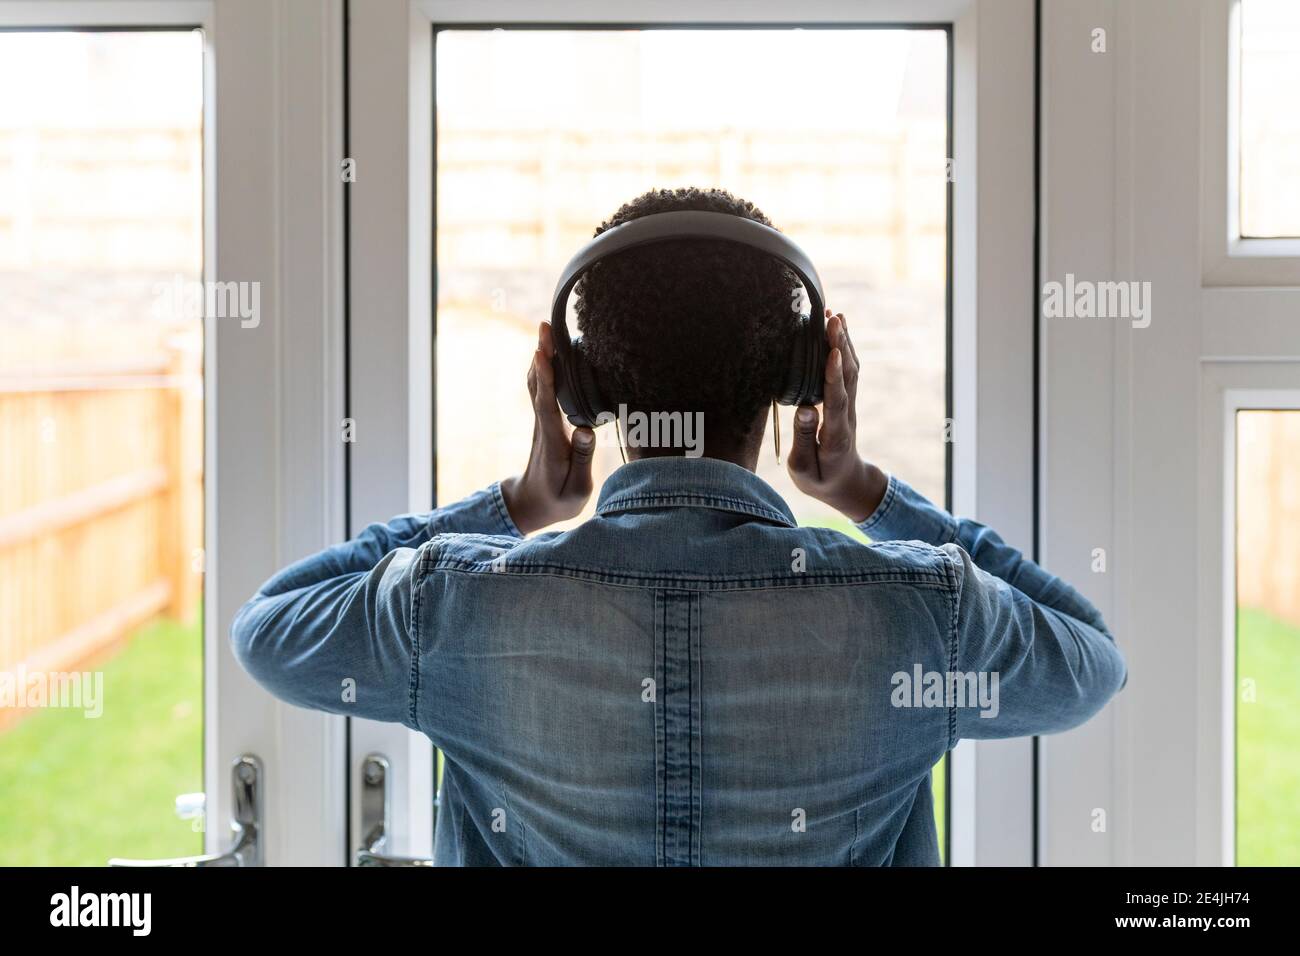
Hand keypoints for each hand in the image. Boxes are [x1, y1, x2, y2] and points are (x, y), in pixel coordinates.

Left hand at [500, 322, 596, 534]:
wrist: (532, 505)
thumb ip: (582, 459)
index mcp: (552, 443)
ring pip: (537, 384)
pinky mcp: (544, 422)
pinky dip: (544, 368)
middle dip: (542, 355)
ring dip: (542, 356)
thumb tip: (584, 430)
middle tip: (546, 325)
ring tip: (548, 330)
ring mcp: (541, 423)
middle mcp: (543, 428)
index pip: (546, 405)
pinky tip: (550, 353)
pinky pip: (541, 389)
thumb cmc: (557, 500)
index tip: (542, 353)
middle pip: (539, 385)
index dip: (545, 378)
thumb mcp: (576, 489)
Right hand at [786, 310, 887, 523]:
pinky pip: (847, 371)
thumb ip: (804, 439)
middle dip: (841, 347)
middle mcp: (846, 417)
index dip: (834, 376)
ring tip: (834, 315)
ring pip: (851, 370)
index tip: (832, 352)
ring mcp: (849, 407)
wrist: (847, 483)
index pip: (836, 401)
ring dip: (844, 342)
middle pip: (848, 377)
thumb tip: (806, 408)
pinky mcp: (846, 401)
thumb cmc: (820, 479)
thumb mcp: (804, 469)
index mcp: (834, 436)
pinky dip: (843, 348)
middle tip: (832, 318)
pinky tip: (837, 330)